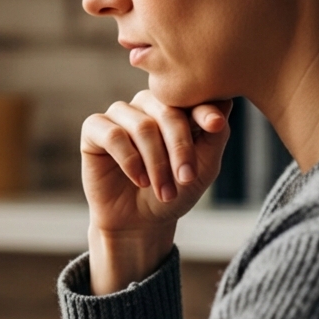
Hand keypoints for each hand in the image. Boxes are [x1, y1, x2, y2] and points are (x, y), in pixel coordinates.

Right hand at [80, 91, 230, 293]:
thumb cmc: (173, 191)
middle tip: (186, 179)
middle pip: (167, 111)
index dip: (204, 109)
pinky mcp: (94, 129)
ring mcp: (120, 115)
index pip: (191, 97)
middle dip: (180, 147)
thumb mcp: (204, 167)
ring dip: (156, 163)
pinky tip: (139, 180)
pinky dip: (129, 161)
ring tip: (164, 191)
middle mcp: (147, 104)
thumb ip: (215, 135)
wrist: (140, 221)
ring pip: (141, 126)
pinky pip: (113, 135)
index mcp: (175, 107)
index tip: (215, 126)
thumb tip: (224, 105)